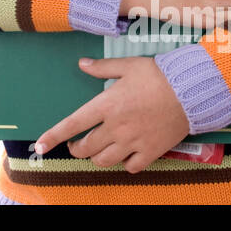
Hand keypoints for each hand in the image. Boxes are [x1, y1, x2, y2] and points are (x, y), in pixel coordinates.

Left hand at [34, 56, 190, 172]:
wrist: (191, 90)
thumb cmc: (157, 75)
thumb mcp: (127, 65)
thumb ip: (102, 67)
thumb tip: (82, 64)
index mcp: (106, 105)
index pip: (72, 124)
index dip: (54, 136)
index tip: (40, 145)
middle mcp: (116, 127)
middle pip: (86, 148)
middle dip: (76, 148)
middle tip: (77, 144)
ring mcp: (133, 141)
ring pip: (104, 161)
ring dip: (96, 158)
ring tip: (97, 151)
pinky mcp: (151, 151)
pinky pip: (130, 166)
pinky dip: (125, 163)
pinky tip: (125, 155)